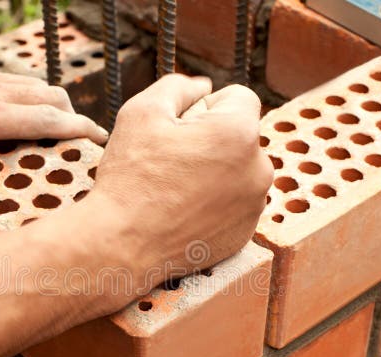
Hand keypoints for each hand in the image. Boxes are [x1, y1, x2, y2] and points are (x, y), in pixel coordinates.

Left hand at [0, 32, 107, 242]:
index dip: (81, 129)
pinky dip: (32, 98)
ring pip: (39, 88)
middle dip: (75, 119)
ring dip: (55, 107)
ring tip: (57, 131)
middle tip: (82, 143)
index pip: (50, 119)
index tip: (103, 140)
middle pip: (54, 100)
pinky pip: (18, 83)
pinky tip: (16, 117)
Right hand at [93, 74, 271, 276]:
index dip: (205, 106)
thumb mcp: (142, 112)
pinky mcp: (244, 234)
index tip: (178, 128)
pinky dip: (212, 204)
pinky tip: (180, 212)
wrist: (121, 246)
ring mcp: (253, 206)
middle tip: (170, 161)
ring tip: (173, 189)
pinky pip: (232, 204)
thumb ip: (178, 87)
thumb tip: (203, 86)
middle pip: (239, 136)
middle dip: (211, 140)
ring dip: (213, 172)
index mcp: (239, 132)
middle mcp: (259, 169)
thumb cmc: (130, 178)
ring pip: (236, 171)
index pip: (239, 98)